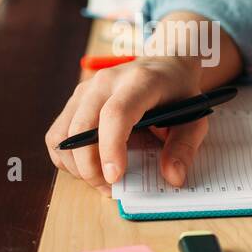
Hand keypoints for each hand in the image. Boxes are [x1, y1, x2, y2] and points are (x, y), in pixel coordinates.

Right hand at [46, 57, 206, 195]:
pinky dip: (66, 157)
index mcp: (139, 82)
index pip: (115, 114)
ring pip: (63, 135)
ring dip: (76, 166)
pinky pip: (56, 135)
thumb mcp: (194, 117)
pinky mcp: (75, 100)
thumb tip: (172, 177)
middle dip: (90, 168)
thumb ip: (184, 147)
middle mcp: (105, 82)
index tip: (115, 178)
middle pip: (81, 128)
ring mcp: (85, 89)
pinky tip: (88, 165)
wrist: (164, 64)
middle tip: (111, 188)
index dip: (110, 149)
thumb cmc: (179, 92)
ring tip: (101, 179)